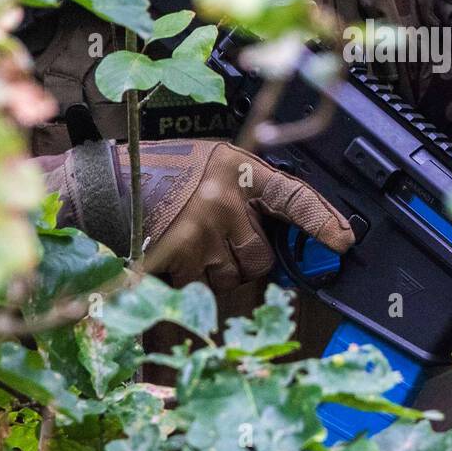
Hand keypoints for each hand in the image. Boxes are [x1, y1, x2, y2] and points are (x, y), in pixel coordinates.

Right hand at [40, 139, 354, 290]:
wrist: (107, 184)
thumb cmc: (164, 172)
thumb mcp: (214, 163)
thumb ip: (248, 191)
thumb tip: (282, 231)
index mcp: (238, 168)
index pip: (293, 196)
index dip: (322, 220)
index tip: (343, 239)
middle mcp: (225, 199)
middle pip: (262, 258)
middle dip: (247, 258)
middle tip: (221, 239)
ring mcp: (202, 231)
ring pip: (232, 278)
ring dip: (217, 270)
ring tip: (192, 240)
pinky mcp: (179, 258)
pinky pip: (201, 286)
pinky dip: (190, 278)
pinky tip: (175, 251)